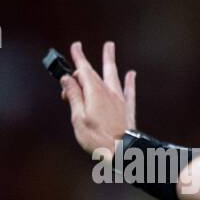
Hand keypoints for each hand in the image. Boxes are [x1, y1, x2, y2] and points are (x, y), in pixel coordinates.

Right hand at [59, 40, 136, 156]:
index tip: (73, 47)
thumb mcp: (78, 118)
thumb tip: (67, 80)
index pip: (83, 70)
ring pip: (113, 74)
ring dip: (110, 60)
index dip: (77, 58)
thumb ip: (74, 96)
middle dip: (85, 60)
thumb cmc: (97, 139)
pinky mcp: (127, 109)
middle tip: (79, 48)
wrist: (122, 152)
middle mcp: (108, 91)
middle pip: (95, 71)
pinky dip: (129, 81)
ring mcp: (119, 99)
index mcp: (94, 92)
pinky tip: (131, 73)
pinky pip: (129, 90)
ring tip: (110, 46)